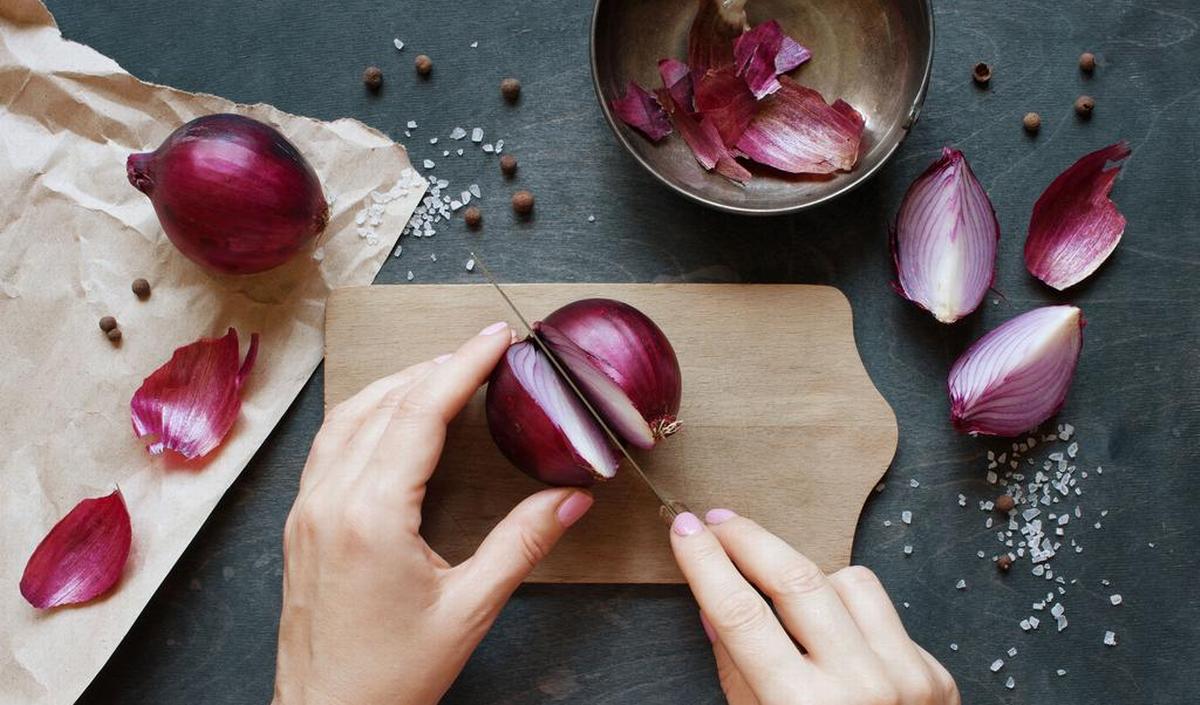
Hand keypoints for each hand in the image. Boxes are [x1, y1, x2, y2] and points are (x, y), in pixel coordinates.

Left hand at [272, 322, 594, 704]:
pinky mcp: (301, 523)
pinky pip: (330, 445)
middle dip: (437, 366)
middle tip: (484, 351)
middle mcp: (330, 500)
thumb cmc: (391, 677)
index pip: (421, 412)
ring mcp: (308, 509)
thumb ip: (522, 544)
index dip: (464, 366)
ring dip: (398, 384)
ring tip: (444, 373)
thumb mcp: (470, 609)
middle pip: (385, 403)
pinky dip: (366, 414)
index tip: (497, 337)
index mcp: (372, 514)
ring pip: (350, 417)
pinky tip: (391, 418)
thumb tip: (570, 498)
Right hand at [670, 509, 958, 704]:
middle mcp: (861, 690)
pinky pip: (885, 614)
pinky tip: (839, 641)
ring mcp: (908, 680)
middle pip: (796, 579)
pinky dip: (854, 615)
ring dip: (810, 577)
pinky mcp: (937, 676)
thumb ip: (738, 671)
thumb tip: (714, 602)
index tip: (683, 528)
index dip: (705, 563)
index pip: (740, 614)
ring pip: (849, 581)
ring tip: (783, 594)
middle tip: (717, 520)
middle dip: (749, 538)